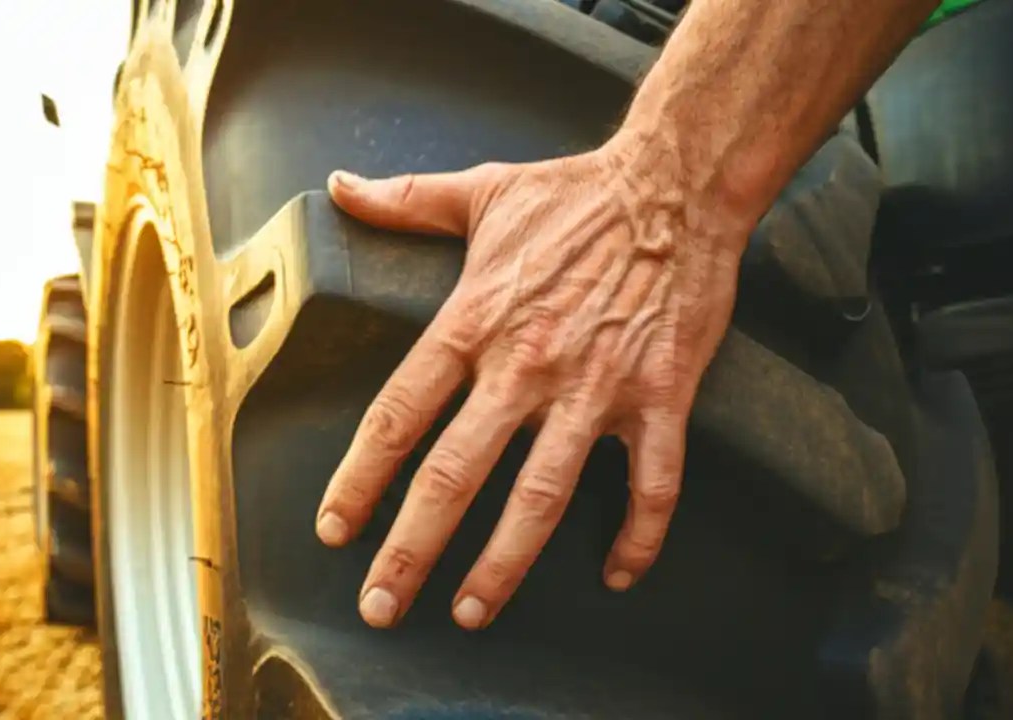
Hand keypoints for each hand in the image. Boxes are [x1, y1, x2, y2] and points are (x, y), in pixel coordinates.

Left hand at [315, 133, 750, 629]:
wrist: (677, 186)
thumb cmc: (576, 194)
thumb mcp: (482, 192)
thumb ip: (405, 200)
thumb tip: (338, 188)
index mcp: (475, 321)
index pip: (399, 413)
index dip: (360, 478)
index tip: (334, 530)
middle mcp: (526, 364)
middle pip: (454, 474)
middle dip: (411, 550)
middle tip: (382, 607)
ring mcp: (596, 388)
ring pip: (541, 497)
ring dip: (503, 564)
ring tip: (471, 613)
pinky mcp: (659, 398)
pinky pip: (652, 485)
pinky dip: (637, 536)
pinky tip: (617, 574)